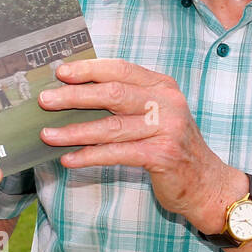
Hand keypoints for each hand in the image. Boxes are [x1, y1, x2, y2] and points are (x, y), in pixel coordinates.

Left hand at [38, 59, 242, 232]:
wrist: (206, 182)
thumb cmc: (171, 145)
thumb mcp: (155, 114)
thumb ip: (128, 100)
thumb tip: (77, 92)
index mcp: (162, 86)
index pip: (121, 69)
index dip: (89, 69)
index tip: (60, 72)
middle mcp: (167, 103)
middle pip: (113, 93)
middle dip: (74, 97)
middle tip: (45, 101)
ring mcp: (167, 128)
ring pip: (111, 126)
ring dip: (75, 131)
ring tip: (48, 135)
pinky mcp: (162, 154)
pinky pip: (117, 153)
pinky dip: (90, 156)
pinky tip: (69, 159)